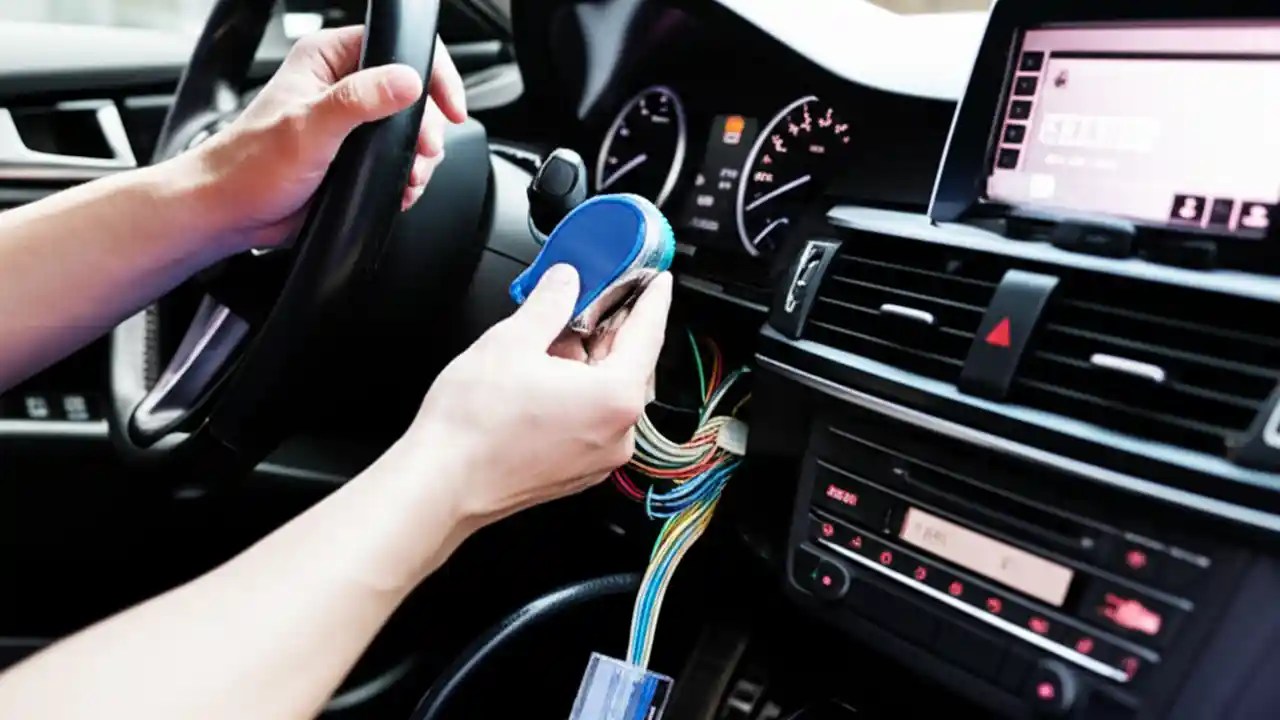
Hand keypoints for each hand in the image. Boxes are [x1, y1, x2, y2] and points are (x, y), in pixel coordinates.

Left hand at [182, 26, 466, 251]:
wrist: (232, 212)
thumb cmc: (250, 165)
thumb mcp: (309, 128)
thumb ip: (359, 100)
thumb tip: (406, 81)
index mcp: (327, 59)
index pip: (396, 45)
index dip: (432, 73)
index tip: (449, 106)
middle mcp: (340, 84)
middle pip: (412, 91)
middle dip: (427, 127)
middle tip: (426, 150)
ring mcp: (349, 121)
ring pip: (409, 128)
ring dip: (419, 156)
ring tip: (410, 176)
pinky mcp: (353, 154)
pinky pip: (396, 157)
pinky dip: (406, 175)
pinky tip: (399, 187)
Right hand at [401, 265, 673, 525]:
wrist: (442, 483)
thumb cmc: (473, 426)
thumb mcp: (512, 341)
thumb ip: (550, 302)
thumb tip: (566, 281)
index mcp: (614, 397)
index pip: (648, 334)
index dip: (652, 299)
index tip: (656, 280)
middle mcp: (618, 433)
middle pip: (632, 365)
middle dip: (613, 330)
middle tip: (592, 299)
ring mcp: (600, 457)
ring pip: (610, 393)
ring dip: (592, 362)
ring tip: (553, 340)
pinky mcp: (578, 471)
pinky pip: (594, 420)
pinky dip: (582, 393)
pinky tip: (549, 377)